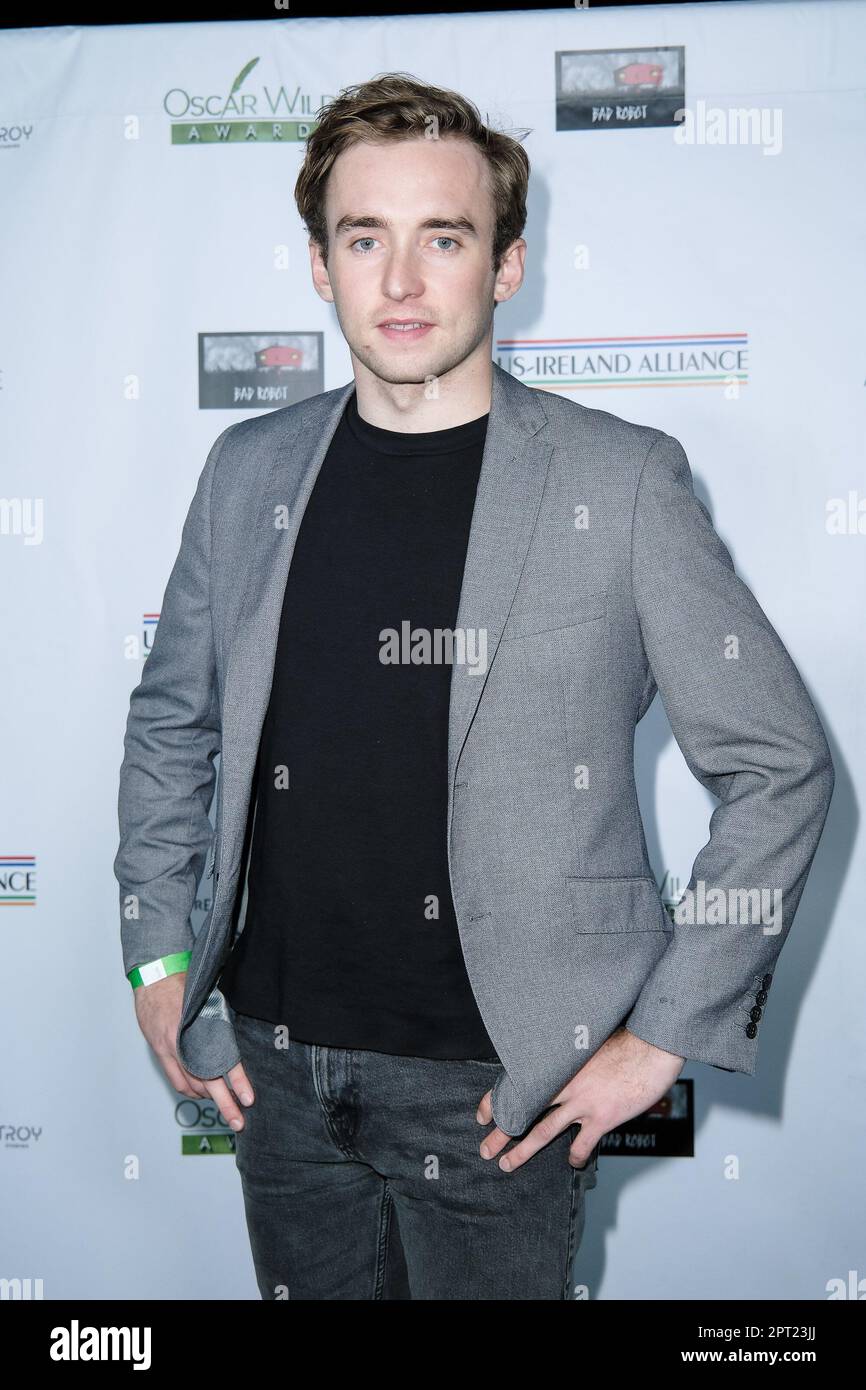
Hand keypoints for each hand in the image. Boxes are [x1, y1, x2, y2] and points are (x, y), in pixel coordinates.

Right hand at [133, 971, 254, 1130]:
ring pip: (190, 1085)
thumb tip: (240, 1044)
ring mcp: (170, 1049)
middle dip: (225, 1104)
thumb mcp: (211, 1001)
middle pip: (207, 1083)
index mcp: (201, 1028)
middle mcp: (184, 1043)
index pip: (224, 1062)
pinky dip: (190, 1089)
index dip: (238, 1082)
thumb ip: (222, 1025)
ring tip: (224, 1107)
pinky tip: (200, 1092)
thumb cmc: (187, 984)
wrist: (157, 977)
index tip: (249, 1098)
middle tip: (239, 1121)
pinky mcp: (160, 1051)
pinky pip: (176, 1079)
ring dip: (207, 1098)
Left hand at [475, 1025, 683, 1170]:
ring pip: (544, 1131)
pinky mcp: (601, 1118)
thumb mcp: (586, 1046)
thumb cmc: (623, 1043)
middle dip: (501, 1134)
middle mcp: (564, 1085)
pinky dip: (575, 1156)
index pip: (516, 1084)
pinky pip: (582, 1144)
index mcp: (557, 1066)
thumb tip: (556, 1067)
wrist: (650, 1050)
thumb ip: (568, 1060)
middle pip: (524, 1112)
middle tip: (484, 1149)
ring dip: (523, 1151)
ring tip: (507, 1164)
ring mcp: (582, 1103)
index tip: (481, 1115)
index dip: (495, 1101)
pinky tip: (573, 1161)